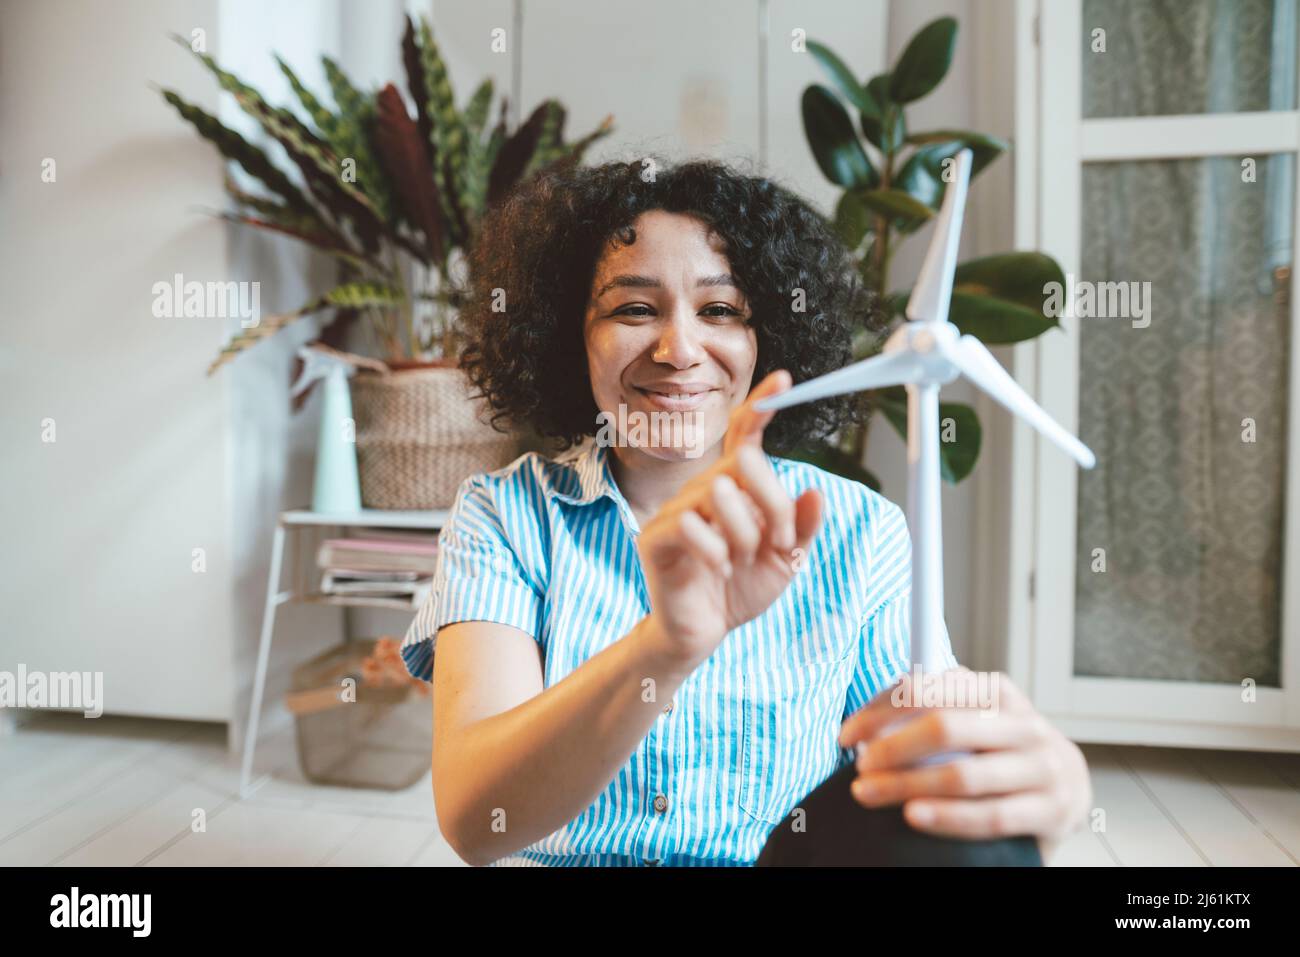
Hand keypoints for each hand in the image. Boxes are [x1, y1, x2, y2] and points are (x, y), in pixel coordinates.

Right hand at [636, 369, 823, 666]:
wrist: (701, 635)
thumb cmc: (737, 591)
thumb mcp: (784, 561)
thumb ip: (802, 528)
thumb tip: (815, 492)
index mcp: (733, 490)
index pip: (743, 437)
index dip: (760, 405)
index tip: (784, 380)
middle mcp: (701, 490)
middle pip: (743, 463)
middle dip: (773, 503)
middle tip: (782, 542)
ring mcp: (675, 511)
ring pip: (719, 492)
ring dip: (747, 532)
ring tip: (744, 561)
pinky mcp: (656, 538)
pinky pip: (689, 525)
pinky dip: (716, 551)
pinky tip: (720, 569)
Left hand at [837, 667, 1092, 851]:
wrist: (1067, 789)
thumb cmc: (1003, 752)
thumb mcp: (975, 719)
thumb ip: (935, 710)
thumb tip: (867, 726)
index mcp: (997, 693)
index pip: (930, 689)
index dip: (881, 710)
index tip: (848, 734)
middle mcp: (1024, 724)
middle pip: (945, 727)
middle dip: (892, 748)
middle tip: (860, 767)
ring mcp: (1042, 767)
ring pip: (964, 774)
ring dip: (907, 785)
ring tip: (870, 793)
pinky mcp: (1053, 810)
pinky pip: (991, 815)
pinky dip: (947, 817)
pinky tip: (913, 816)